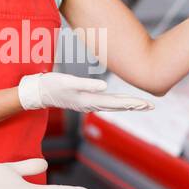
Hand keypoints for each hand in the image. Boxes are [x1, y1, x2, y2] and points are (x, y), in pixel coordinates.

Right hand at [17, 72, 153, 112]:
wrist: (37, 92)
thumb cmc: (51, 85)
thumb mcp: (68, 82)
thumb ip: (87, 84)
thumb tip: (105, 87)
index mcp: (89, 100)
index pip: (116, 102)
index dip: (131, 103)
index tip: (146, 104)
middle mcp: (90, 104)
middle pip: (117, 106)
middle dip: (134, 106)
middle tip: (151, 106)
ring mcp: (87, 103)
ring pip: (112, 106)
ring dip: (126, 106)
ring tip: (140, 106)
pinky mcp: (83, 100)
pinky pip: (104, 103)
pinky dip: (116, 104)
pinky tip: (120, 104)